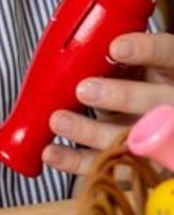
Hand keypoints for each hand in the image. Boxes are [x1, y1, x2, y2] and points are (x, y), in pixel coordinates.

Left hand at [43, 28, 173, 176]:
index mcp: (170, 70)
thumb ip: (115, 59)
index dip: (146, 50)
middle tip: (84, 90)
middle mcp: (170, 104)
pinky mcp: (138, 164)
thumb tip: (75, 49)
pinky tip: (53, 152)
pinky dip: (77, 161)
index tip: (115, 47)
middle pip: (156, 102)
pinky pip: (111, 167)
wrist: (144, 121)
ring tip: (59, 121)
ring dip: (90, 131)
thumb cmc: (134, 84)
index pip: (167, 54)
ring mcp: (158, 137)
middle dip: (122, 96)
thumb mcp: (134, 65)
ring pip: (132, 138)